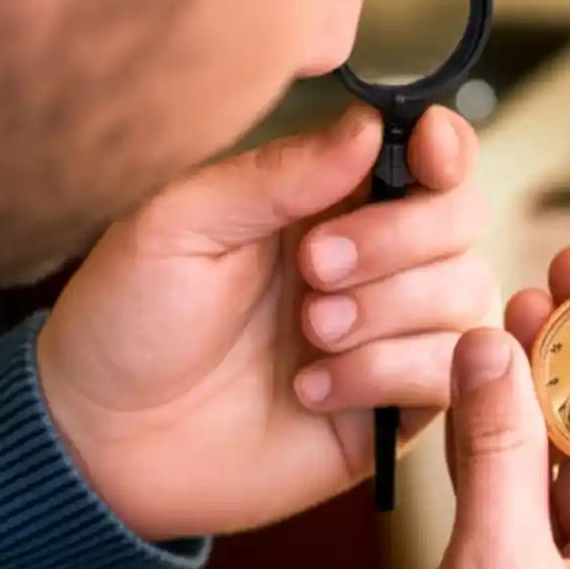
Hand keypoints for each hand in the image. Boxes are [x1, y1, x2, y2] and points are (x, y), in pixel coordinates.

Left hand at [36, 104, 493, 540]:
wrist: (104, 442)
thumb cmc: (130, 319)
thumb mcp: (181, 225)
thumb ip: (278, 175)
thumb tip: (369, 126)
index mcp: (330, 203)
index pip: (429, 160)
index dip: (446, 149)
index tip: (426, 150)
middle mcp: (377, 263)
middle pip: (462, 221)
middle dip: (399, 239)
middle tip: (314, 270)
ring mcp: (393, 336)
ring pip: (464, 295)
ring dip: (389, 311)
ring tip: (309, 338)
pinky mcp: (396, 409)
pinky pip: (449, 374)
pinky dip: (386, 374)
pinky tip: (312, 390)